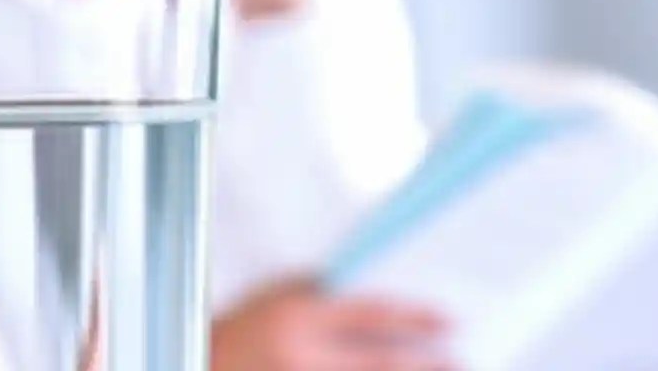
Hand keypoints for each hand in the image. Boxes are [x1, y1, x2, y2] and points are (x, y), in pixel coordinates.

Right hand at [211, 278, 452, 370]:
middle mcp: (304, 357)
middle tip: (459, 361)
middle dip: (425, 365)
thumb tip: (383, 297)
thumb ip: (327, 293)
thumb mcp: (281, 294)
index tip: (449, 321)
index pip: (373, 316)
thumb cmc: (247, 323)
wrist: (198, 360)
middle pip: (381, 365)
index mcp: (301, 316)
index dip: (415, 320)